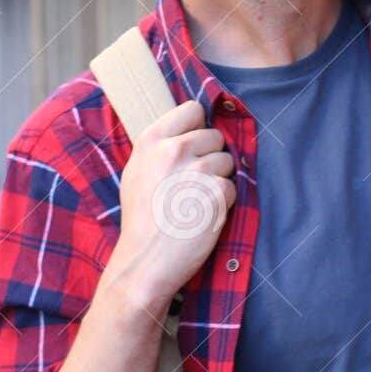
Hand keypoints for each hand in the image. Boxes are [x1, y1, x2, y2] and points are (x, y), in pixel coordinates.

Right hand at [105, 99, 236, 316]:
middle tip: (191, 185)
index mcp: (151, 140)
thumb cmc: (141, 219)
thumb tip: (191, 128)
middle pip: (215, 136)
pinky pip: (232, 187)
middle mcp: (174, 150)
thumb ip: (161, 147)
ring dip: (218, 181)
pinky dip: (223, 203)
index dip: (197, 128)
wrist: (144, 262)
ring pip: (227, 162)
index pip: (192, 109)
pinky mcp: (216, 193)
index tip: (192, 147)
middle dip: (210, 158)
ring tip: (194, 202)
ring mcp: (196, 171)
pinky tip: (202, 216)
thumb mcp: (138, 172)